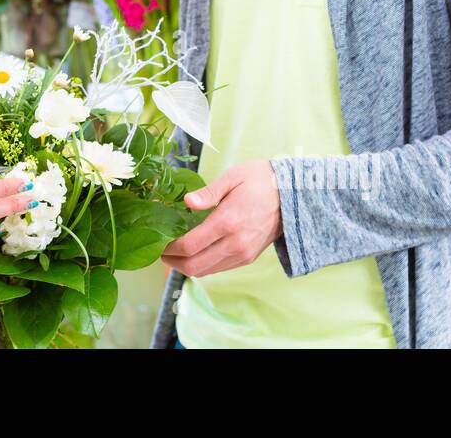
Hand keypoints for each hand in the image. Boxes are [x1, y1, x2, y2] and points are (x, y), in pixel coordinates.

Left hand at [160, 160, 282, 277]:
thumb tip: (187, 202)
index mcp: (228, 221)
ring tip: (173, 253)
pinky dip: (201, 265)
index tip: (158, 241)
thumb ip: (208, 193)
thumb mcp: (232, 177)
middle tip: (160, 251)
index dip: (170, 248)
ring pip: (205, 271)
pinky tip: (193, 253)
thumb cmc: (259, 180)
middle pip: (194, 265)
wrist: (291, 195)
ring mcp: (243, 254)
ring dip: (185, 266)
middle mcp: (235, 243)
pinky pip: (218, 268)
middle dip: (172, 262)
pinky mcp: (247, 258)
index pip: (190, 245)